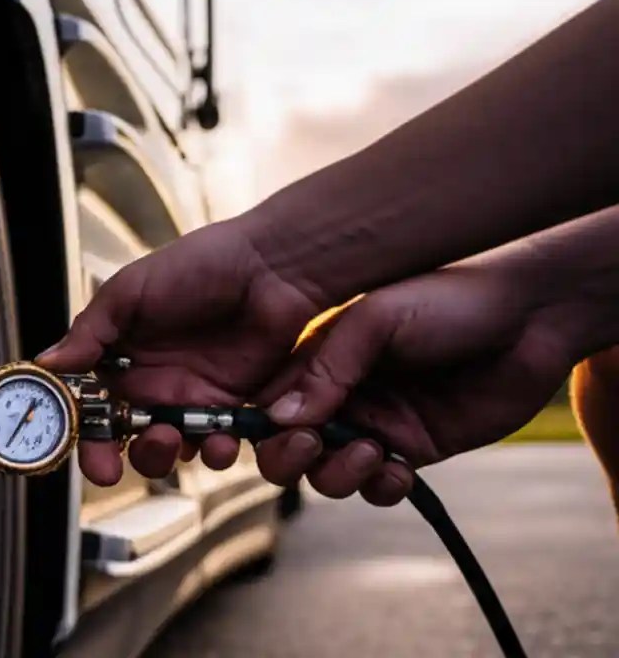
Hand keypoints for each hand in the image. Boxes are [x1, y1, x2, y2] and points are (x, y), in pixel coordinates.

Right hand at [36, 219, 325, 484]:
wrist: (268, 265)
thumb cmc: (198, 266)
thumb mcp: (131, 291)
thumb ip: (90, 331)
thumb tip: (46, 364)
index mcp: (121, 360)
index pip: (95, 412)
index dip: (90, 442)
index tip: (98, 462)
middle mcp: (155, 385)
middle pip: (134, 442)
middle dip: (139, 456)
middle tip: (153, 442)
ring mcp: (196, 399)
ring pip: (178, 451)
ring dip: (175, 456)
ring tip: (183, 437)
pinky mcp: (236, 406)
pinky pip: (221, 443)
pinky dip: (218, 450)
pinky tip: (222, 436)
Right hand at [253, 263, 579, 505]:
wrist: (529, 318)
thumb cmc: (449, 299)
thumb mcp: (378, 318)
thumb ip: (328, 365)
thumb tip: (278, 416)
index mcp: (318, 357)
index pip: (267, 401)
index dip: (258, 424)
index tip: (270, 432)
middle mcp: (340, 395)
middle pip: (285, 446)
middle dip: (289, 457)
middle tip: (313, 446)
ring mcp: (376, 424)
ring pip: (327, 473)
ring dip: (337, 475)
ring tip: (370, 453)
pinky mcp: (414, 449)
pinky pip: (379, 486)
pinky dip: (381, 487)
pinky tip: (400, 469)